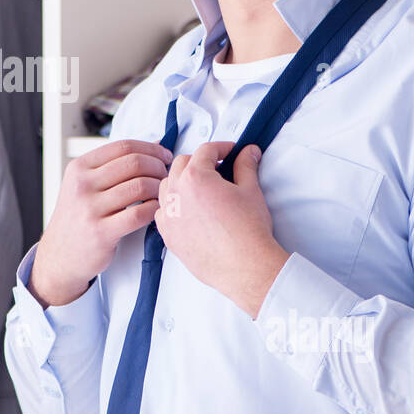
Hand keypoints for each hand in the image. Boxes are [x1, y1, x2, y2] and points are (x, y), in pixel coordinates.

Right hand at [31, 139, 173, 306]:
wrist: (60, 255)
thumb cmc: (78, 217)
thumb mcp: (83, 185)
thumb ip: (110, 167)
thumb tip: (153, 146)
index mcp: (79, 168)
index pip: (123, 147)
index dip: (150, 148)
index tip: (164, 156)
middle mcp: (82, 185)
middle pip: (134, 163)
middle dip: (158, 167)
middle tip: (165, 175)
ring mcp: (90, 209)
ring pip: (140, 186)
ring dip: (159, 188)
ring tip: (162, 194)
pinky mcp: (101, 232)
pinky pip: (139, 214)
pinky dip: (154, 209)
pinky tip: (156, 210)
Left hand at [154, 141, 290, 317]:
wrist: (245, 266)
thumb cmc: (248, 230)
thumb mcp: (250, 190)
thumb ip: (246, 166)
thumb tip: (249, 152)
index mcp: (195, 177)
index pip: (205, 150)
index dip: (222, 147)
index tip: (231, 152)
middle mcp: (176, 193)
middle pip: (181, 164)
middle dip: (199, 161)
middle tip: (218, 168)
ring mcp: (168, 215)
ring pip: (167, 186)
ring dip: (181, 181)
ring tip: (201, 188)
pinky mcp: (168, 235)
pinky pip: (162, 212)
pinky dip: (172, 206)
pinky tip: (189, 210)